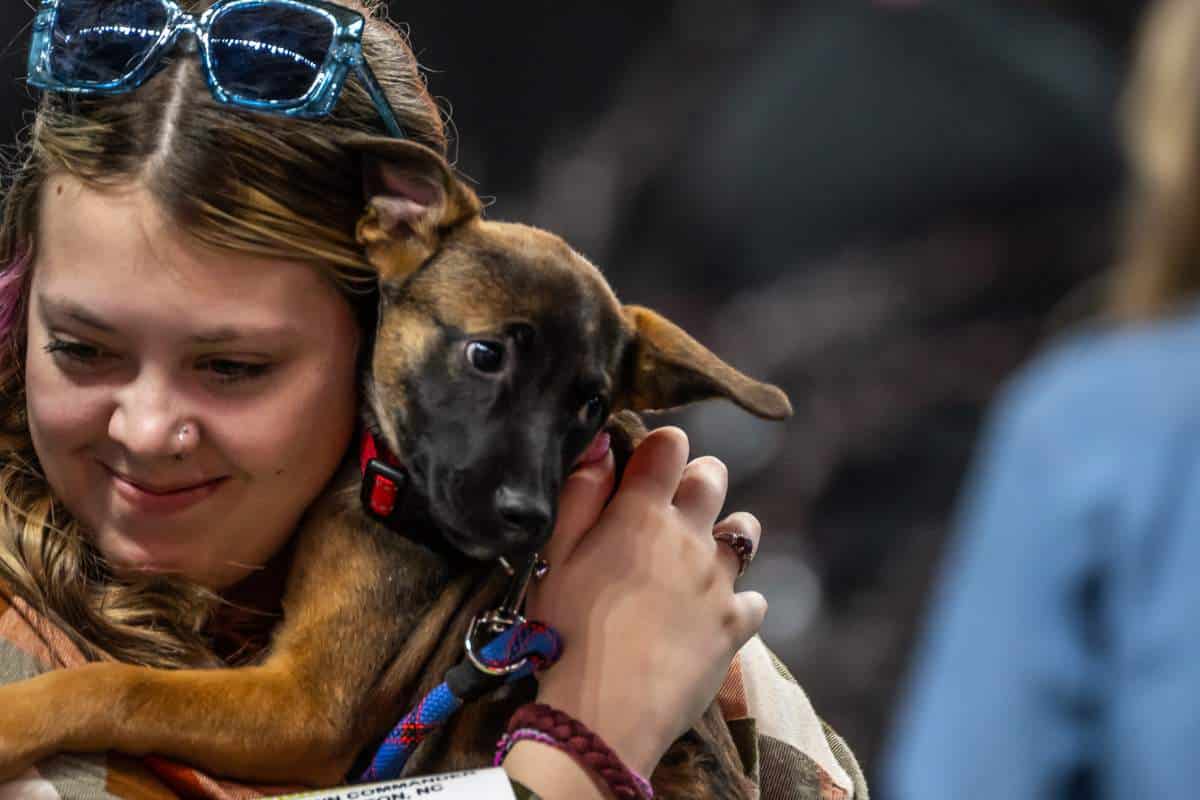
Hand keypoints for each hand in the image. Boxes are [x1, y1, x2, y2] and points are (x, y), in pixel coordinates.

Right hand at [524, 426, 766, 776]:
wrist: (600, 716)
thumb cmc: (563, 634)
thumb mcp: (553, 558)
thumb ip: (580, 494)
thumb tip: (602, 444)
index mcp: (641, 514)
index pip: (670, 446)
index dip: (659, 449)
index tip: (644, 468)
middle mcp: (689, 537)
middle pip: (713, 476)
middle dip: (695, 480)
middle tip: (668, 510)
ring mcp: (718, 581)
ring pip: (744, 531)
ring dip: (725, 533)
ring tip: (697, 558)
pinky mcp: (735, 625)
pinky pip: (753, 598)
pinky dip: (737, 601)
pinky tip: (710, 615)